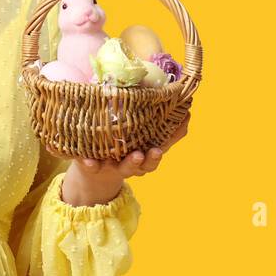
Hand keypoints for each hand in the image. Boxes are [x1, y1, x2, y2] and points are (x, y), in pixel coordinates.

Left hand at [46, 110, 190, 204]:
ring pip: (120, 168)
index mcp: (142, 154)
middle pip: (141, 166)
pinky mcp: (91, 165)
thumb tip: (187, 108)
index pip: (156, 154)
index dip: (160, 151)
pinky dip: (90, 164)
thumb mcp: (140, 134)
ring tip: (127, 156)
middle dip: (145, 161)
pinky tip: (88, 160)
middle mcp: (129, 163)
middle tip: (144, 153)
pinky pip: (90, 166)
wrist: (91, 165)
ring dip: (125, 163)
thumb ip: (161, 123)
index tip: (161, 146)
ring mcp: (110, 165)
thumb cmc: (120, 143)